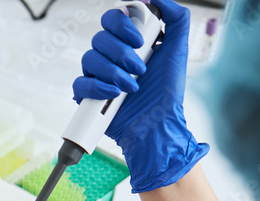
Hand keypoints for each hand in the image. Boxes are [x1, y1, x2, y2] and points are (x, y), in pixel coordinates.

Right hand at [72, 0, 207, 192]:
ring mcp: (97, 75)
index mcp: (128, 41)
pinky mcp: (87, 96)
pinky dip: (98, 88)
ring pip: (88, 59)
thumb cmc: (167, 91)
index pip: (112, 18)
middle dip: (121, 53)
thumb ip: (176, 17)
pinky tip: (115, 94)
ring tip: (132, 86)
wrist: (157, 124)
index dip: (122, 25)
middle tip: (140, 68)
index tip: (139, 40)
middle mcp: (110, 56)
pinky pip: (80, 83)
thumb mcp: (179, 49)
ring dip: (113, 72)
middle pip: (99, 38)